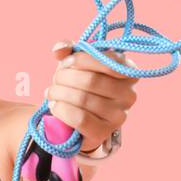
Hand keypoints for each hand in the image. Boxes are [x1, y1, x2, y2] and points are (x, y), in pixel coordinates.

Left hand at [45, 42, 139, 159]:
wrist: (77, 119)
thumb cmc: (80, 85)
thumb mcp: (76, 65)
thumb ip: (68, 52)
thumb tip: (59, 48)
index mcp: (128, 72)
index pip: (107, 61)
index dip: (80, 60)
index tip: (65, 63)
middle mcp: (129, 94)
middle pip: (91, 81)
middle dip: (65, 78)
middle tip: (55, 80)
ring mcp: (119, 116)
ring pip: (83, 99)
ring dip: (59, 93)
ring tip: (51, 93)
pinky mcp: (104, 132)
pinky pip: (80, 118)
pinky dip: (62, 110)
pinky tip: (54, 105)